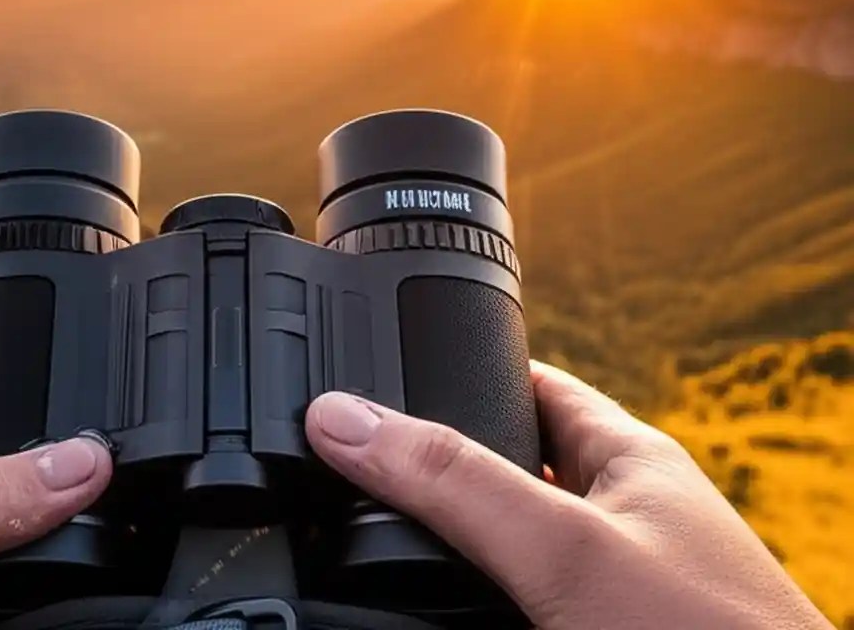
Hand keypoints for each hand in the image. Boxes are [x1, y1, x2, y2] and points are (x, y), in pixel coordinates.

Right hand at [305, 360, 831, 629]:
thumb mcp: (562, 548)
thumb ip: (454, 483)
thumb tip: (345, 420)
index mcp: (627, 460)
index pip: (530, 385)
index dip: (457, 372)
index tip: (381, 368)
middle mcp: (620, 522)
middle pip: (508, 473)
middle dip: (436, 472)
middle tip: (359, 473)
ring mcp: (612, 589)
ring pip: (507, 554)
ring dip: (448, 553)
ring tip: (378, 549)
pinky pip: (517, 610)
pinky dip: (470, 610)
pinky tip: (434, 617)